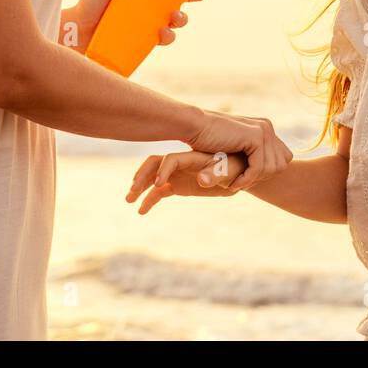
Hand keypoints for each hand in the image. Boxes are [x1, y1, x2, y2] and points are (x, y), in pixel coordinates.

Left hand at [59, 0, 204, 53]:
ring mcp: (147, 20)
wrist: (77, 32)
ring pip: (175, 17)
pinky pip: (164, 38)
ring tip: (174, 17)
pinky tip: (163, 33)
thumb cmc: (90, 2)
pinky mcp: (145, 38)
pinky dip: (168, 36)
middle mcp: (147, 0)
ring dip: (182, 17)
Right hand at [125, 150, 247, 213]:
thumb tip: (202, 180)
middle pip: (155, 164)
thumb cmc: (236, 169)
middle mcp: (180, 164)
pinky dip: (149, 199)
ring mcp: (177, 174)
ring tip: (129, 200)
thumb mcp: (229, 172)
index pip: (171, 159)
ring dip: (140, 187)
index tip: (159, 184)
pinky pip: (159, 192)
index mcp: (191, 157)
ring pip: (153, 178)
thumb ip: (216, 174)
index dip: (163, 170)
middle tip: (133, 190)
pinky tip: (141, 210)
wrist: (238, 173)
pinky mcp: (178, 185)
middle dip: (142, 176)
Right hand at [186, 110, 291, 192]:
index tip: (246, 178)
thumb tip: (277, 167)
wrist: (193, 128)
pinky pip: (258, 168)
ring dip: (252, 180)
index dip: (266, 173)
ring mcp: (263, 130)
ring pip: (272, 169)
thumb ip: (253, 155)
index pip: (283, 159)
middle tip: (240, 182)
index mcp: (265, 128)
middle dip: (261, 178)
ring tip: (234, 183)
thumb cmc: (209, 142)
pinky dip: (246, 180)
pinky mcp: (255, 136)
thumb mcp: (236, 149)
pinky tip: (232, 183)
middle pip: (281, 165)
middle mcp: (267, 127)